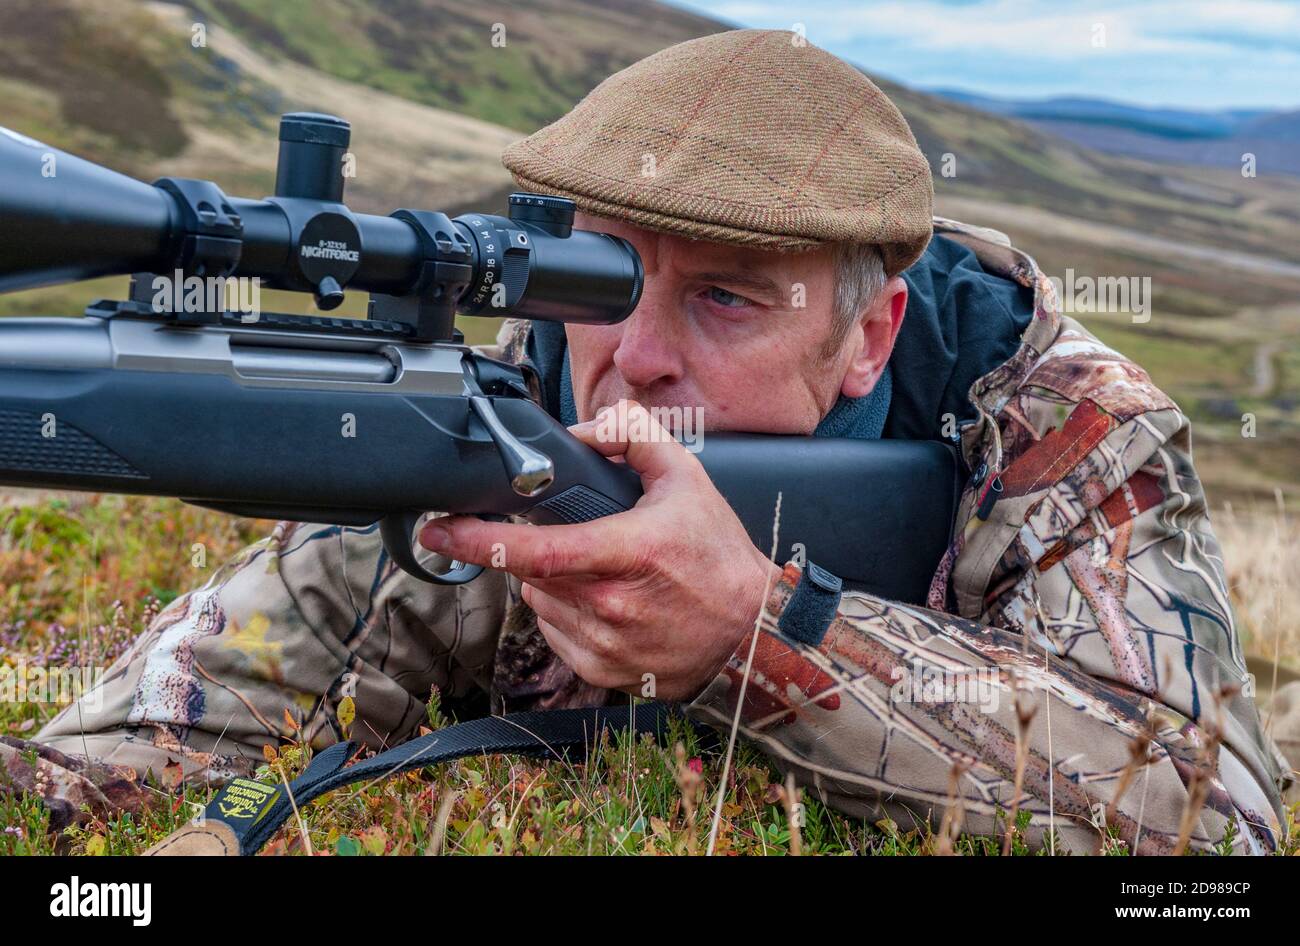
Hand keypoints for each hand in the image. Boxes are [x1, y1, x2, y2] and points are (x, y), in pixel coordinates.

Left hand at [419, 399, 780, 700]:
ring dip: (554, 584)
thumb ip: (634, 436)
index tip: (439, 530)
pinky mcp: (604, 674)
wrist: (751, 633)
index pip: (536, 550)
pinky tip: (608, 606)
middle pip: (533, 572)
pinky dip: (568, 617)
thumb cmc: (719, 557)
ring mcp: (606, 646)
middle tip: (581, 540)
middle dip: (540, 552)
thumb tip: (585, 429)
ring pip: (541, 603)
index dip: (478, 541)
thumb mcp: (687, 479)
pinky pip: (557, 636)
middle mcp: (612, 606)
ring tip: (604, 575)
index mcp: (628, 554)